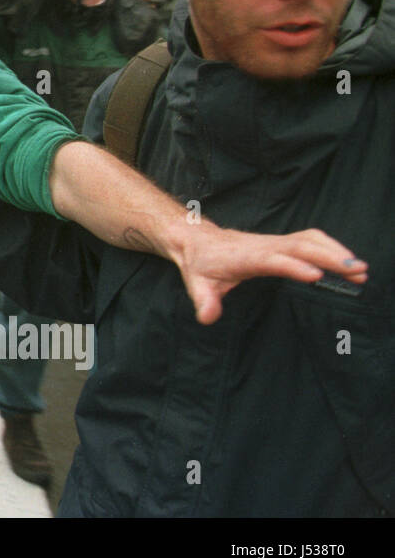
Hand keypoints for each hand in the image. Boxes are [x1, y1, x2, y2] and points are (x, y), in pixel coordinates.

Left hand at [169, 224, 366, 324]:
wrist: (198, 241)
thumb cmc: (200, 265)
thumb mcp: (197, 286)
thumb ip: (204, 302)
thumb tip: (207, 318)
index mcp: (245, 257)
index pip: (272, 260)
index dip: (292, 266)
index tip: (316, 276)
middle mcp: (264, 246)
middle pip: (300, 246)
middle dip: (330, 257)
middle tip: (357, 272)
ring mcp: (274, 242)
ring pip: (309, 240)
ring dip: (336, 251)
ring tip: (360, 270)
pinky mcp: (282, 242)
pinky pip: (310, 240)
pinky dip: (331, 247)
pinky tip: (347, 263)